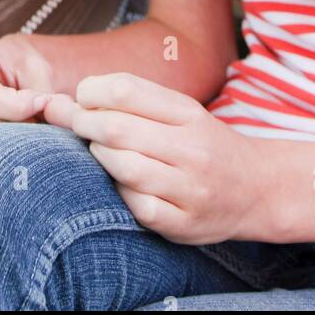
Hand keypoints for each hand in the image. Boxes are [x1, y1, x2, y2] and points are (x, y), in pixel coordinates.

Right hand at [0, 34, 58, 126]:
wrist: (11, 70)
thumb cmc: (24, 66)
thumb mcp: (38, 69)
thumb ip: (42, 91)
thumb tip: (45, 110)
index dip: (13, 107)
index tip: (39, 105)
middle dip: (15, 126)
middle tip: (36, 117)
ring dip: (7, 138)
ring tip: (22, 121)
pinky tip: (7, 129)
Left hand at [41, 72, 263, 244]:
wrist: (256, 188)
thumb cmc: (203, 143)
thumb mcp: (179, 112)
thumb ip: (128, 102)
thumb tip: (58, 102)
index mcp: (189, 113)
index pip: (127, 90)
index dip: (91, 90)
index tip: (83, 96)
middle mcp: (193, 149)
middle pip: (119, 128)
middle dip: (84, 123)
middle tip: (77, 123)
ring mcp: (191, 189)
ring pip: (125, 168)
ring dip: (99, 156)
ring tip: (98, 150)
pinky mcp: (185, 225)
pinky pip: (138, 207)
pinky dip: (120, 192)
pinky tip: (120, 183)